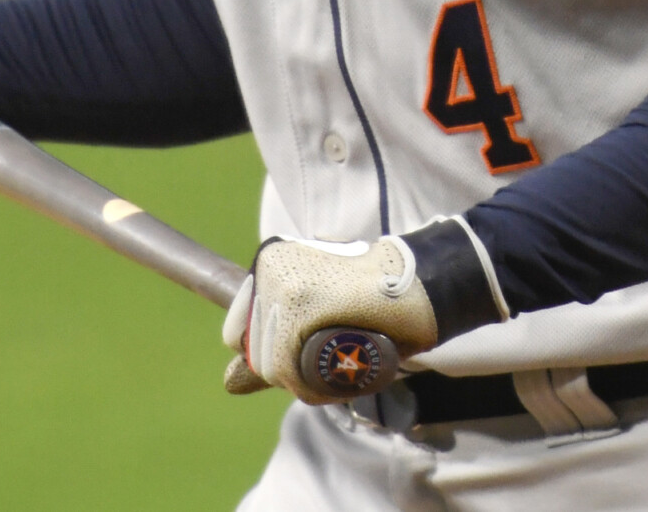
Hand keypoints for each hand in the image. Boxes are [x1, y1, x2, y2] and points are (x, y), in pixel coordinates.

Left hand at [220, 235, 443, 401]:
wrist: (419, 284)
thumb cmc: (371, 304)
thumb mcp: (315, 321)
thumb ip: (269, 349)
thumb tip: (228, 384)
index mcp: (270, 263)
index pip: (237, 332)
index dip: (270, 352)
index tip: (309, 342)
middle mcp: (268, 267)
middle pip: (255, 352)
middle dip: (292, 364)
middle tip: (336, 342)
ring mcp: (278, 280)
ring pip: (268, 363)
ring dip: (305, 376)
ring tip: (343, 350)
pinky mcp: (295, 298)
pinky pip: (282, 365)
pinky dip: (309, 382)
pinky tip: (341, 361)